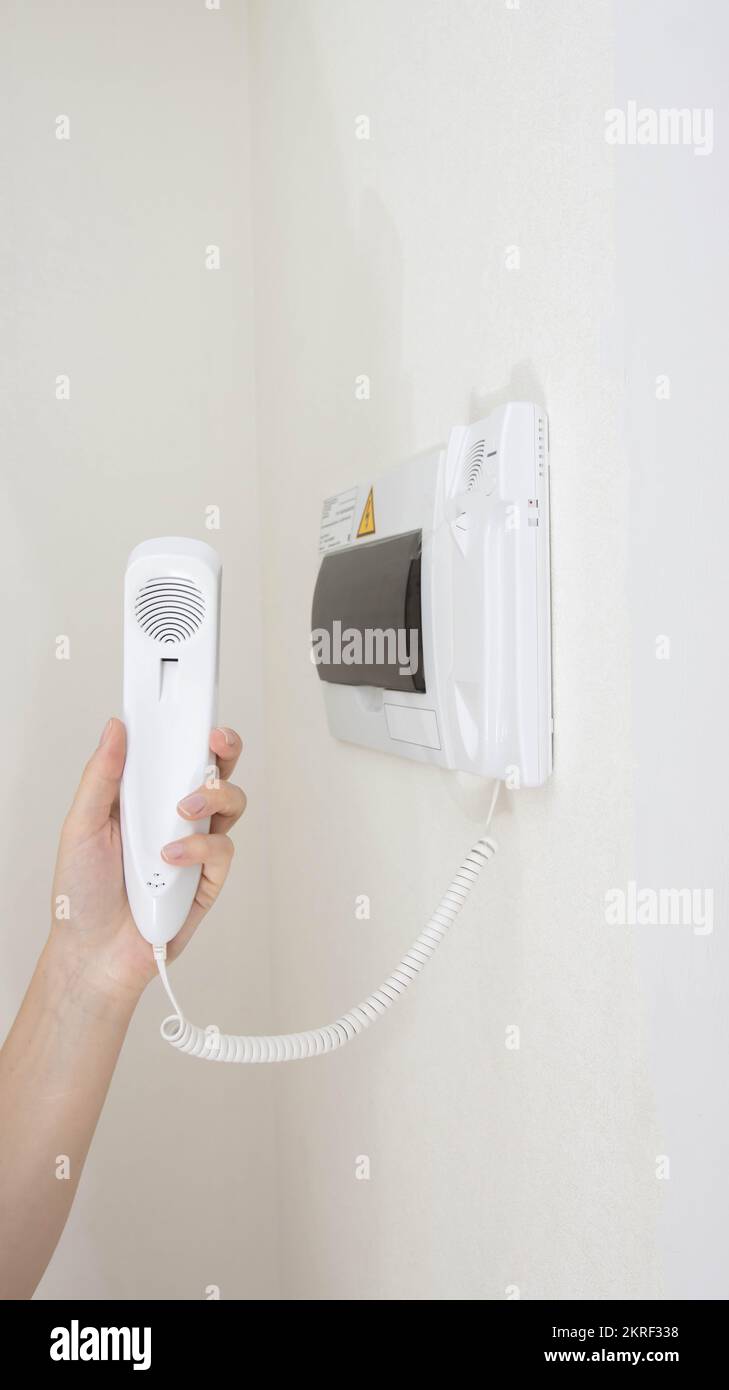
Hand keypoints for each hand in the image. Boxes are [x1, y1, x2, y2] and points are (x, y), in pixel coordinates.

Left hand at [46, 718, 245, 1007]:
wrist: (92, 953)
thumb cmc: (82, 894)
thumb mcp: (80, 825)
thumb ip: (101, 776)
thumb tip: (115, 729)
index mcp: (144, 797)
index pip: (175, 752)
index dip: (189, 728)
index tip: (191, 709)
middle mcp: (175, 816)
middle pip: (216, 769)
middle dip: (223, 747)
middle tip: (212, 741)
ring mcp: (196, 845)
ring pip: (231, 802)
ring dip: (211, 796)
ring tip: (180, 809)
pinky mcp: (209, 878)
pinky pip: (223, 849)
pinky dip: (199, 848)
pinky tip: (170, 857)